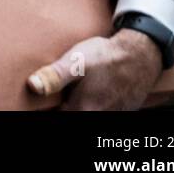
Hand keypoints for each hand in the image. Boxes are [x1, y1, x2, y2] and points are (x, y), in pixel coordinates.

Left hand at [26, 29, 162, 109]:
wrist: (141, 55)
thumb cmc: (106, 57)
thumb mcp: (76, 62)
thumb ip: (54, 76)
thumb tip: (32, 86)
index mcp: (83, 109)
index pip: (57, 116)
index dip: (49, 109)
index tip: (47, 102)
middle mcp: (98, 117)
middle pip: (72, 115)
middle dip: (63, 106)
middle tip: (60, 96)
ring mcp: (112, 115)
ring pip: (86, 113)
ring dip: (78, 106)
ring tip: (75, 93)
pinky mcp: (121, 111)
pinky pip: (102, 111)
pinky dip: (94, 105)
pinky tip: (93, 93)